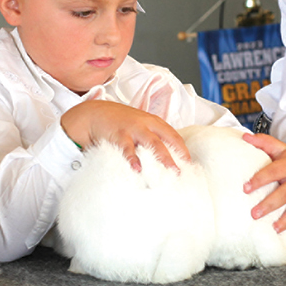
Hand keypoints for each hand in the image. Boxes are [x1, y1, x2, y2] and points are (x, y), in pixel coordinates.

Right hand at [58, 99, 188, 171]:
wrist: (95, 113)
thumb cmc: (120, 122)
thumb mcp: (140, 125)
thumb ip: (152, 137)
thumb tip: (166, 160)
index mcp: (154, 122)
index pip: (174, 136)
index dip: (183, 151)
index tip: (190, 166)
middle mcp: (147, 124)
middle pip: (167, 140)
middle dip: (177, 156)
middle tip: (183, 173)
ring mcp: (134, 129)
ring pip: (152, 143)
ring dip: (163, 158)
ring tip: (170, 172)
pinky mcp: (119, 135)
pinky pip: (128, 148)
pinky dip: (133, 159)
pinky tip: (137, 169)